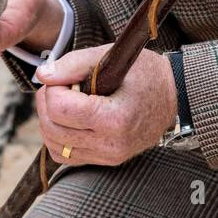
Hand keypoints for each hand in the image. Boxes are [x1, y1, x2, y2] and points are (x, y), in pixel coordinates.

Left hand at [34, 45, 177, 165]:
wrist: (174, 96)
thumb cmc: (146, 73)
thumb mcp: (112, 57)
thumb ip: (73, 64)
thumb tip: (43, 75)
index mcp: (115, 118)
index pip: (59, 109)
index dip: (53, 88)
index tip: (65, 75)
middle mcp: (111, 144)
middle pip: (53, 129)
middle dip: (46, 102)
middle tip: (59, 84)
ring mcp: (109, 156)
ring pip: (55, 146)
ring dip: (49, 120)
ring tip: (64, 99)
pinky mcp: (105, 161)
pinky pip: (65, 156)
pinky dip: (58, 137)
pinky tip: (69, 118)